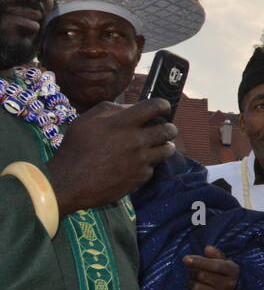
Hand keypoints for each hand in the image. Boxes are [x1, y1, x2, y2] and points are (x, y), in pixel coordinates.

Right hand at [46, 98, 176, 215]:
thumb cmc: (74, 149)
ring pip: (168, 149)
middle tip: (162, 128)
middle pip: (169, 129)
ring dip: (164, 145)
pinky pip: (153, 167)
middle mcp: (136, 141)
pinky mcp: (140, 177)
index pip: (155, 107)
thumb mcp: (85, 121)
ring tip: (155, 145)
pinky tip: (135, 164)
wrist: (69, 184)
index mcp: (123, 123)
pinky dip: (147, 164)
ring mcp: (141, 160)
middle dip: (168, 127)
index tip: (163, 107)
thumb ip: (110, 109)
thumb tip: (131, 107)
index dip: (163, 105)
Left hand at [184, 245, 237, 289]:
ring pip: (197, 288)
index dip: (199, 261)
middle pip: (202, 276)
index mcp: (232, 270)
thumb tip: (208, 248)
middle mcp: (230, 285)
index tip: (185, 259)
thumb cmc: (222, 275)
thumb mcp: (223, 263)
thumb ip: (215, 255)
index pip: (214, 265)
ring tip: (194, 283)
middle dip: (193, 273)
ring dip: (191, 284)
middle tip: (193, 273)